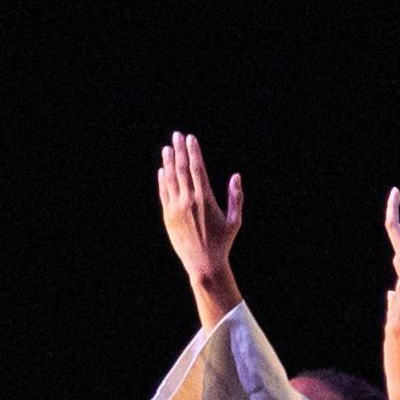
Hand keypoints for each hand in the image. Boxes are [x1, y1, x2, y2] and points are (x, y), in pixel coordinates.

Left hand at [158, 132, 243, 317]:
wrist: (203, 263)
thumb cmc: (222, 242)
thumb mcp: (234, 220)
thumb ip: (236, 197)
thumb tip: (236, 176)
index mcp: (205, 199)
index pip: (197, 169)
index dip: (193, 152)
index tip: (190, 138)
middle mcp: (188, 201)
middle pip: (181, 169)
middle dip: (179, 150)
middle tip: (177, 135)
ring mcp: (176, 208)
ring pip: (170, 179)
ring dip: (168, 162)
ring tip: (167, 148)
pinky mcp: (168, 216)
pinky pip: (164, 193)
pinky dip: (163, 180)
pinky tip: (163, 170)